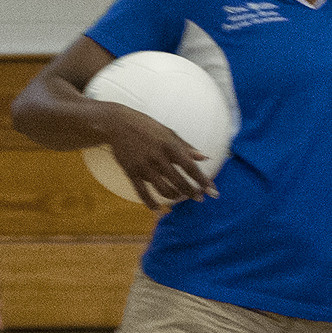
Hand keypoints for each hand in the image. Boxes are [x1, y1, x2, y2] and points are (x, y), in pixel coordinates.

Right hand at [99, 105, 214, 208]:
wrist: (118, 124)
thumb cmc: (147, 127)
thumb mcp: (168, 133)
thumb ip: (186, 147)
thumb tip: (205, 158)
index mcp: (170, 146)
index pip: (191, 167)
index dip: (203, 181)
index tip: (213, 192)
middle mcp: (158, 157)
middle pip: (179, 181)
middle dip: (191, 192)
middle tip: (198, 199)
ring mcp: (144, 165)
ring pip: (162, 189)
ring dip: (173, 196)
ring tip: (178, 197)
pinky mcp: (130, 171)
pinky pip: (142, 192)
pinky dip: (150, 202)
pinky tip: (157, 208)